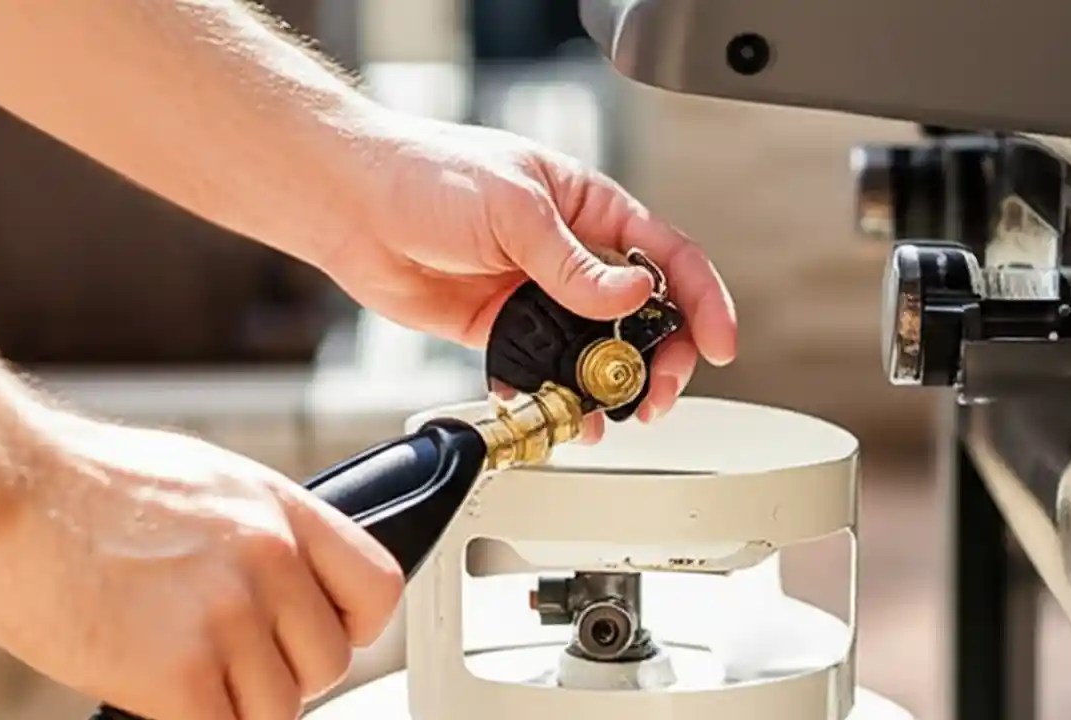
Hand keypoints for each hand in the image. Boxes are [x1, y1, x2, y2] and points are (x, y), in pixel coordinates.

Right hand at [0, 409, 401, 719]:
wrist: (13, 493)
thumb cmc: (90, 484)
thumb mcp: (208, 483)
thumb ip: (262, 533)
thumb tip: (290, 582)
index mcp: (283, 510)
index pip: (377, 587)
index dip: (352, 626)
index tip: (318, 637)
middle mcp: (271, 559)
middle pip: (329, 662)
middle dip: (285, 676)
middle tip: (230, 666)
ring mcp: (229, 615)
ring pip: (282, 709)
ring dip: (239, 708)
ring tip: (188, 676)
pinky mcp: (179, 672)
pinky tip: (165, 702)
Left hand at [320, 120, 738, 438]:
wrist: (351, 203)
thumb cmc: (428, 174)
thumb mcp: (513, 209)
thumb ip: (574, 262)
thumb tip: (635, 292)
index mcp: (588, 208)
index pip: (667, 254)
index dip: (703, 300)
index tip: (719, 345)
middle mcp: (569, 254)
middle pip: (640, 314)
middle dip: (661, 359)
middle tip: (658, 396)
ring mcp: (536, 293)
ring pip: (593, 349)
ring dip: (609, 386)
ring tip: (614, 415)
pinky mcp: (499, 327)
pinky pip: (541, 369)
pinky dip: (556, 396)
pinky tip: (562, 414)